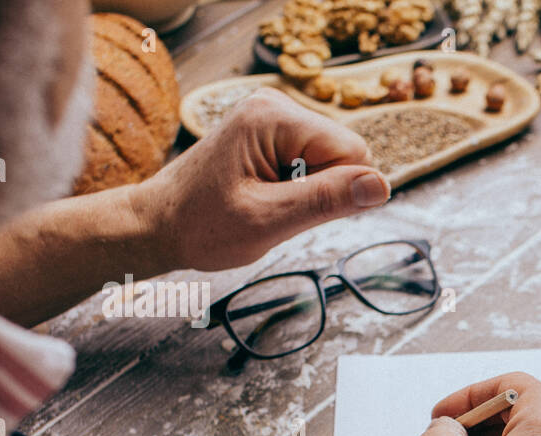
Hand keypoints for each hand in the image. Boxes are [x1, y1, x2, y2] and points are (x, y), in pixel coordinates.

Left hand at [135, 88, 389, 272]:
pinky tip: (267, 195)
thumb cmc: (201, 225)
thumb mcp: (268, 221)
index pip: (354, 152)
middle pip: (346, 154)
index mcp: (273, 117)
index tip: (295, 210)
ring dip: (310, 191)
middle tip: (276, 209)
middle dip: (323, 191)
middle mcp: (275, 105)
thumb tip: (382, 186)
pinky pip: (315, 161)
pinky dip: (299, 186)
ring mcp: (273, 116)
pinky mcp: (272, 132)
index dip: (339, 192)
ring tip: (267, 203)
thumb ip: (327, 201)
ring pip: (334, 160)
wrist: (158, 224)